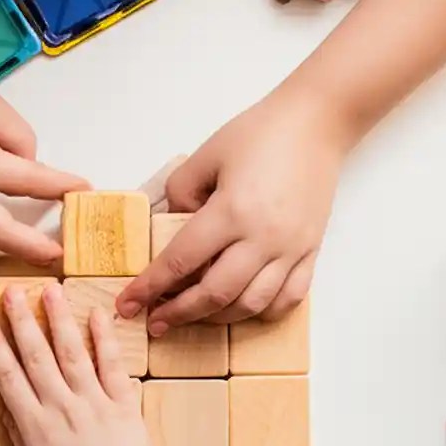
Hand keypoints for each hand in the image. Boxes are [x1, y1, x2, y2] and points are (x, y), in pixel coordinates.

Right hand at [0, 284, 157, 445]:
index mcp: (35, 426)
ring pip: (71, 352)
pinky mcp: (123, 405)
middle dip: (21, 321)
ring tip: (50, 290)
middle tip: (11, 292)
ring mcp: (93, 404)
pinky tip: (96, 314)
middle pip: (36, 357)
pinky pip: (112, 366)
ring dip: (59, 318)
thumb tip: (3, 405)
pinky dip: (104, 338)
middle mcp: (61, 409)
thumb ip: (18, 433)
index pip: (9, 377)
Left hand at [117, 90, 346, 332]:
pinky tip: (241, 308)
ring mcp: (290, 249)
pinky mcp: (311, 251)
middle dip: (179, 313)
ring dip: (217, 318)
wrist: (317, 123)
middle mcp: (262, 238)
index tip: (127, 304)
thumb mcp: (206, 155)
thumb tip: (171, 227)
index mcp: (231, 211)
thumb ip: (180, 194)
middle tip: (155, 322)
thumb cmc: (260, 133)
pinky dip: (262, 312)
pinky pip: (288, 299)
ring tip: (194, 315)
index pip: (181, 261)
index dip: (150, 287)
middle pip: (215, 294)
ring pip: (251, 305)